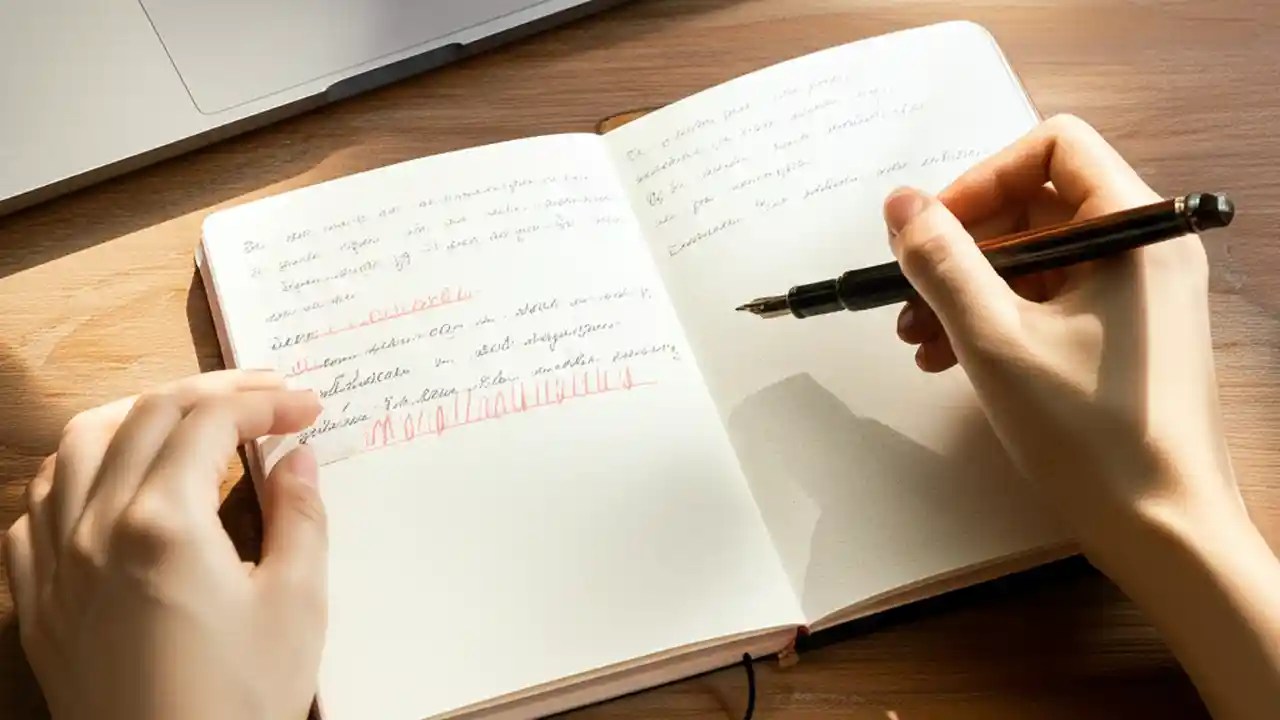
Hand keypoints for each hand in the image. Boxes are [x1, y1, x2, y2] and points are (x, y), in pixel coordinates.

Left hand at [3, 370, 325, 719]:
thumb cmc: (238, 700)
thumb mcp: (295, 606)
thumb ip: (300, 518)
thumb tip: (297, 459)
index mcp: (164, 522)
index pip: (212, 420)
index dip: (266, 401)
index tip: (308, 408)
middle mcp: (97, 526)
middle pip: (146, 415)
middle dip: (213, 392)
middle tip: (267, 398)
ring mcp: (55, 562)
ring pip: (76, 447)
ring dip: (137, 416)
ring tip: (186, 422)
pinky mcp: (36, 600)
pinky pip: (37, 508)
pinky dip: (78, 473)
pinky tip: (112, 486)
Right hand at [883, 114, 1239, 560]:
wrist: (1164, 531)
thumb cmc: (1094, 436)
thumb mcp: (995, 340)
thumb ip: (943, 263)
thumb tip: (902, 205)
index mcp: (1134, 230)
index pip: (1054, 147)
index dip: (982, 178)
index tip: (933, 231)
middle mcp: (1145, 249)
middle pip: (1037, 206)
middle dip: (962, 247)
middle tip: (908, 295)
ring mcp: (1138, 295)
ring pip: (1036, 260)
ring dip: (968, 290)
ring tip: (918, 339)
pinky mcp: (1124, 336)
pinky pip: (1050, 301)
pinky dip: (997, 320)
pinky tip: (950, 359)